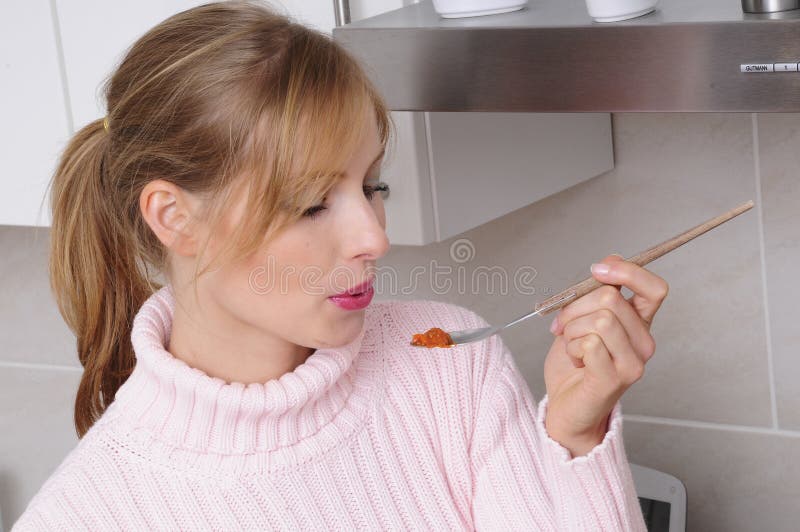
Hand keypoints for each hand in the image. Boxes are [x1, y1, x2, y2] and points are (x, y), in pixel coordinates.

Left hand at [542, 254, 668, 455]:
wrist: (565, 408)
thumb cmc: (573, 366)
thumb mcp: (582, 319)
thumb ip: (596, 293)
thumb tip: (609, 261)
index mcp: (639, 324)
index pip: (654, 288)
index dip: (627, 272)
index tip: (597, 270)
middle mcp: (643, 343)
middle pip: (610, 299)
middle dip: (574, 307)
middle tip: (564, 326)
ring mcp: (633, 362)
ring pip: (599, 319)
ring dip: (571, 330)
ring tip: (572, 347)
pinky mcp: (615, 378)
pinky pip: (589, 343)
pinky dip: (571, 348)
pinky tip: (575, 362)